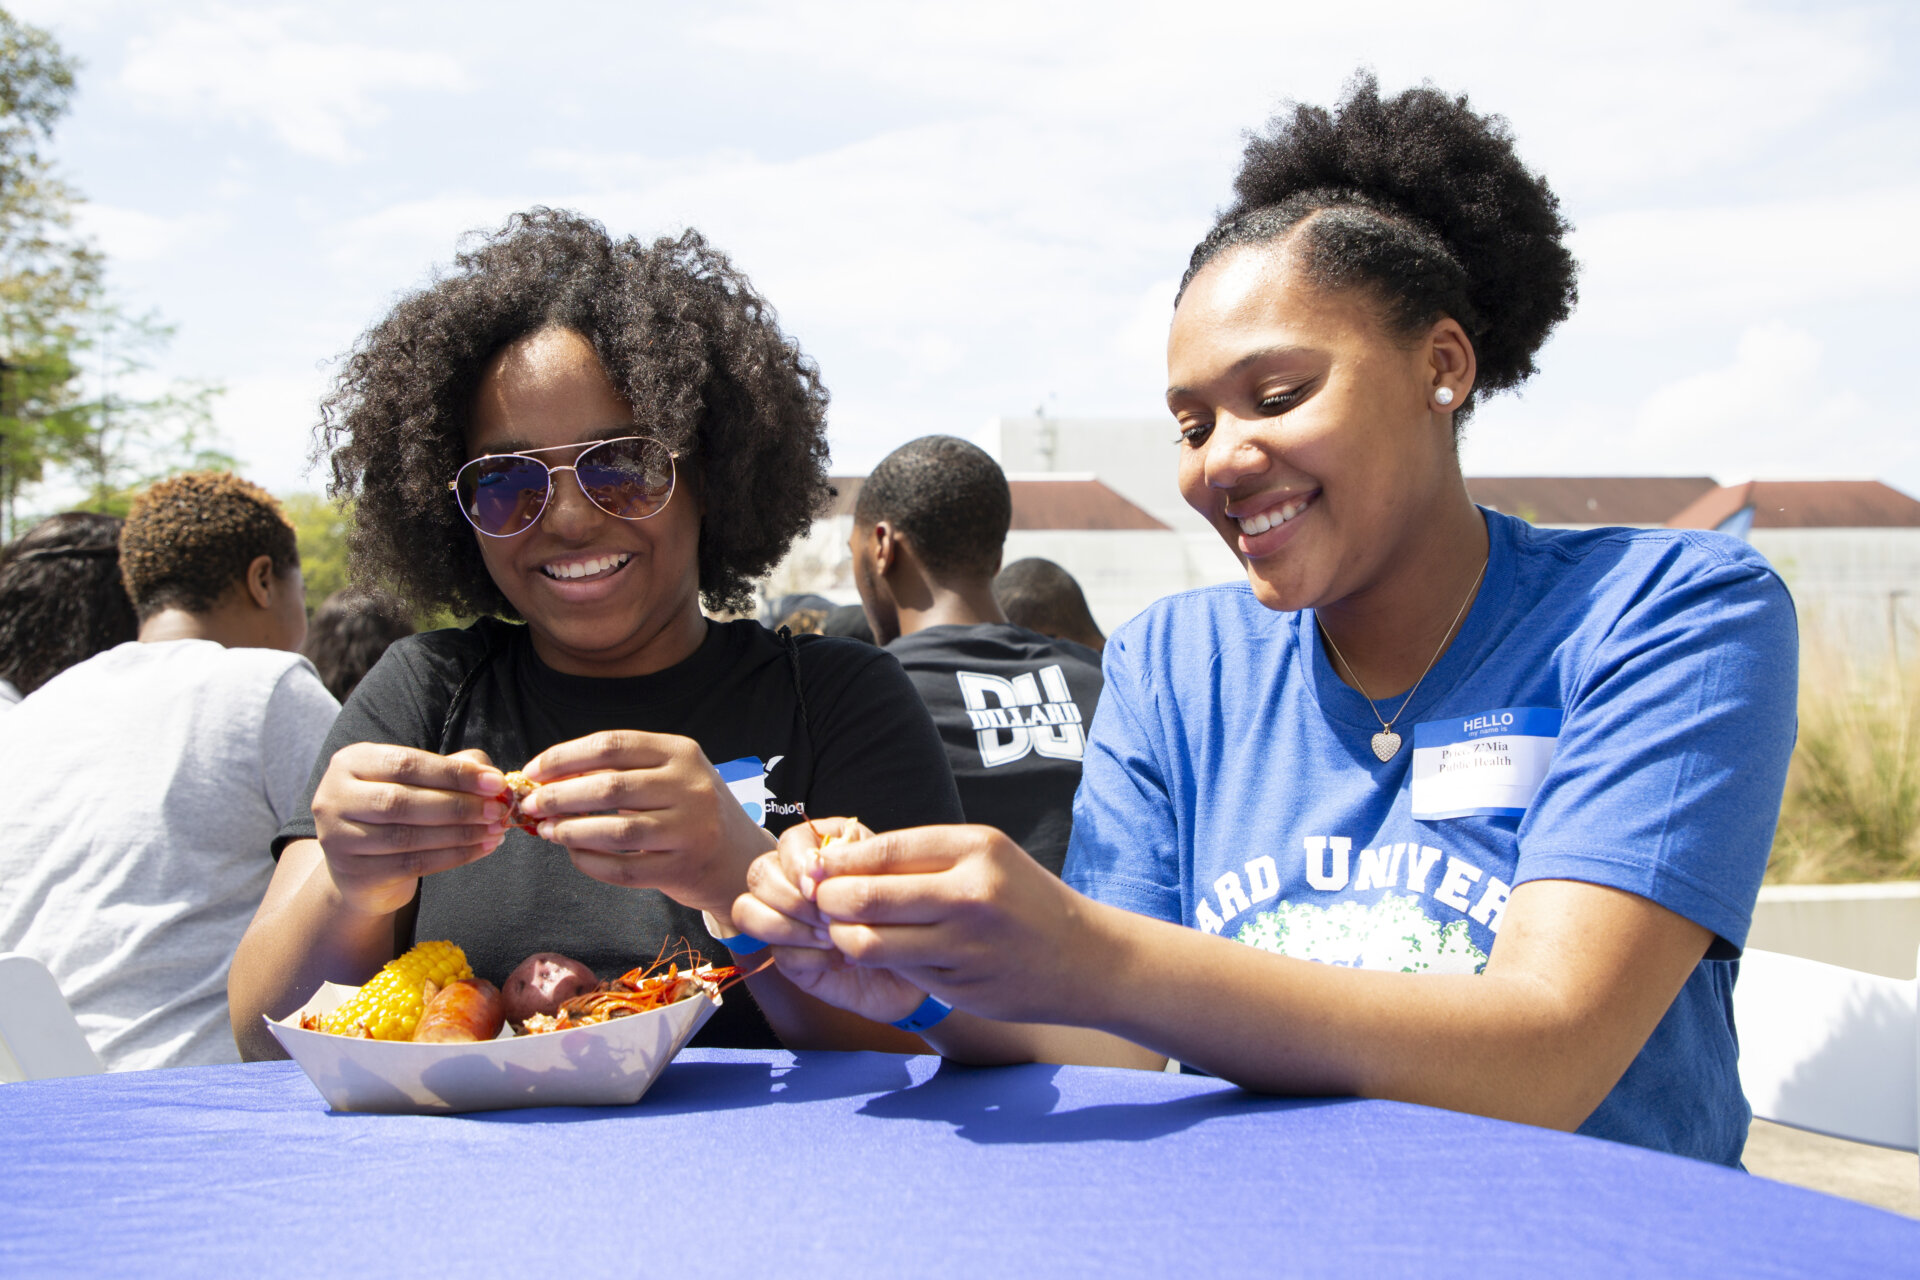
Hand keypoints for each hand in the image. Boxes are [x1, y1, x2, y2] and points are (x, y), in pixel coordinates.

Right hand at [311, 745, 507, 915]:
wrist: (364, 867)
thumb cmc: (398, 811)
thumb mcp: (420, 782)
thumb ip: (453, 769)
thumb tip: (490, 774)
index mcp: (351, 762)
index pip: (406, 763)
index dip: (454, 773)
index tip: (495, 782)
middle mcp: (334, 797)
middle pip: (403, 802)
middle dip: (459, 806)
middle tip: (498, 810)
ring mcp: (337, 838)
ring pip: (408, 836)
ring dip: (461, 833)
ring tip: (496, 830)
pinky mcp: (353, 874)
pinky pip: (411, 865)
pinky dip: (454, 856)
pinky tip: (482, 849)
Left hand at [519, 731, 775, 915]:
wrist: (740, 858)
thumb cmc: (690, 811)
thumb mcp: (668, 776)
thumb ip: (619, 770)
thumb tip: (550, 777)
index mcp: (681, 752)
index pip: (612, 745)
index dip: (564, 757)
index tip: (532, 771)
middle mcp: (691, 787)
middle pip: (610, 786)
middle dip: (558, 796)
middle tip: (530, 805)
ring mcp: (690, 830)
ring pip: (616, 831)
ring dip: (570, 831)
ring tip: (547, 831)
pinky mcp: (683, 869)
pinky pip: (624, 869)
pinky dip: (590, 863)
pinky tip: (575, 855)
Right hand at [734, 818, 927, 1024]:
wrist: (923, 963)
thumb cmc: (907, 912)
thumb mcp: (891, 875)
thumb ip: (856, 860)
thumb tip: (820, 863)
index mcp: (821, 849)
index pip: (787, 842)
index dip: (796, 864)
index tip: (818, 886)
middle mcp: (795, 880)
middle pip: (759, 875)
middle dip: (791, 899)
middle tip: (828, 917)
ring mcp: (787, 919)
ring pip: (749, 911)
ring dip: (790, 927)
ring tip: (832, 937)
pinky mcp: (790, 957)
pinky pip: (778, 954)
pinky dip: (810, 958)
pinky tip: (842, 960)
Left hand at [741, 822, 1094, 1025]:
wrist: (1086, 959)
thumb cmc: (1023, 900)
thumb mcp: (985, 858)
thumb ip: (921, 857)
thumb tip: (840, 861)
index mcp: (974, 848)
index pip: (880, 850)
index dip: (836, 863)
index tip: (816, 869)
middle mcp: (970, 894)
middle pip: (864, 898)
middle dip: (827, 902)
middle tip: (819, 903)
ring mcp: (965, 945)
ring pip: (869, 943)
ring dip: (844, 937)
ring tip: (846, 930)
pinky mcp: (960, 986)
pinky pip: (898, 971)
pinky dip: (882, 963)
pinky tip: (890, 955)